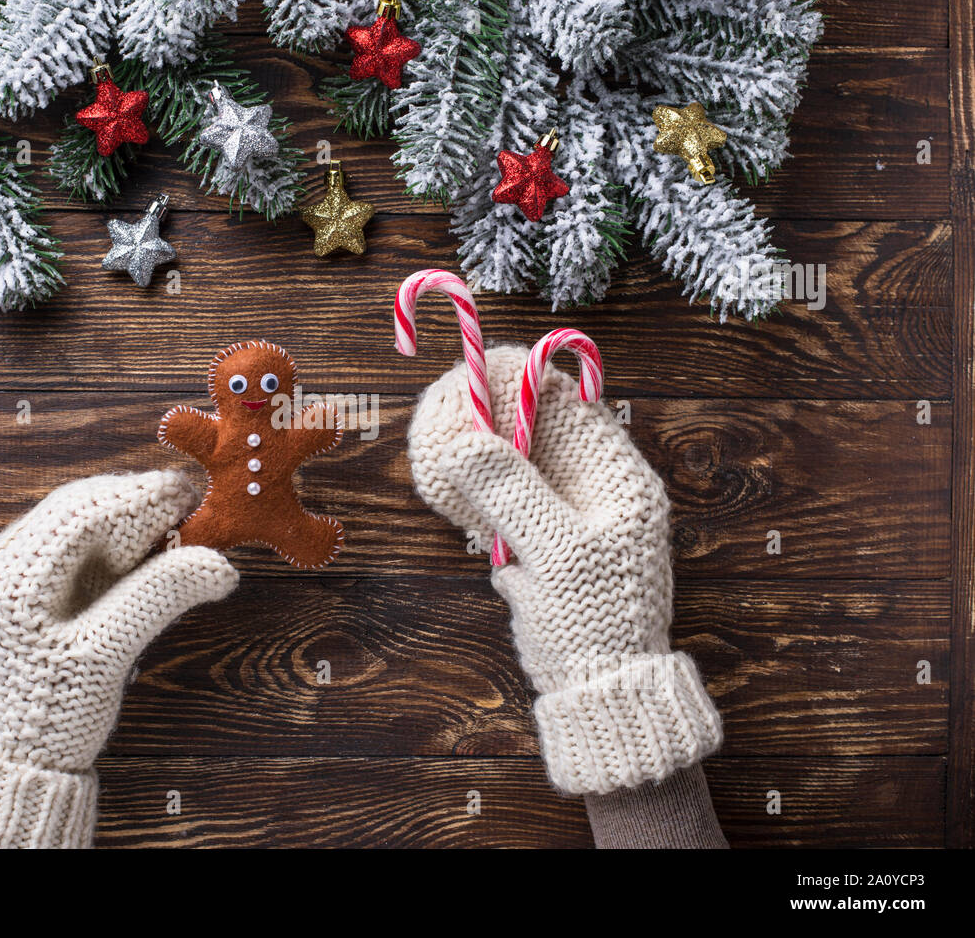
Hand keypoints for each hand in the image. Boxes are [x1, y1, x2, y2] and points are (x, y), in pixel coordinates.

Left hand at [0, 470, 238, 847]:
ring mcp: (2, 579)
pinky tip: (142, 556)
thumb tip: (219, 563)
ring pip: (71, 528)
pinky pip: (67, 553)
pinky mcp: (16, 595)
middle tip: (190, 509)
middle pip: (74, 511)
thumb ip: (158, 597)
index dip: (141, 497)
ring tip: (174, 531)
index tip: (191, 493)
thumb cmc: (48, 719)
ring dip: (123, 524)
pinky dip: (107, 548)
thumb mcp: (106, 655)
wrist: (7, 770)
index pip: (82, 512)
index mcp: (9, 578)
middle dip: (134, 505)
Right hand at [408, 346, 720, 794]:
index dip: (528, 388)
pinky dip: (479, 498)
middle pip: (541, 438)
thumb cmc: (596, 620)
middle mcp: (597, 495)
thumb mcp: (558, 550)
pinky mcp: (541, 551)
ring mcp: (567, 523)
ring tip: (442, 442)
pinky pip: (506, 510)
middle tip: (451, 404)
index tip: (484, 371)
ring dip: (481, 460)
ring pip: (518, 473)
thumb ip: (513, 492)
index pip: (575, 413)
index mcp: (621, 484)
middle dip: (496, 421)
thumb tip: (466, 442)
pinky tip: (450, 487)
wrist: (597, 692)